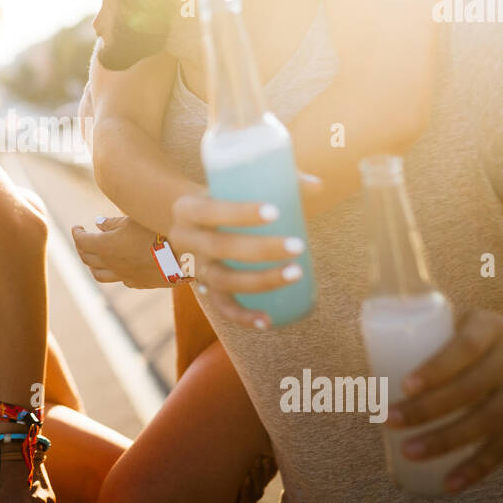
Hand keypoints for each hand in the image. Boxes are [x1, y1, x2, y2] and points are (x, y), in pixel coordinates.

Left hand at [72, 214, 171, 287]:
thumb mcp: (133, 219)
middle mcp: (111, 264)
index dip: (77, 233)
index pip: (82, 241)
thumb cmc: (158, 230)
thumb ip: (112, 223)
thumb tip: (98, 223)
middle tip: (84, 238)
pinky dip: (114, 272)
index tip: (77, 227)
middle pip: (87, 258)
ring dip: (93, 264)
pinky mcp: (138, 283)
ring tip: (95, 256)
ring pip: (99, 274)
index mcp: (106, 246)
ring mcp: (124, 276)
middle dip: (82, 247)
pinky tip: (120, 265)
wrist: (184, 254)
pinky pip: (119, 279)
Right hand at [168, 181, 319, 327]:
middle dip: (262, 249)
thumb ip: (274, 180)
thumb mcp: (234, 184)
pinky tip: (267, 321)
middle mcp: (185, 240)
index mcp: (187, 208)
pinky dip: (243, 316)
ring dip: (261, 280)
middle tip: (298, 245)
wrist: (190, 222)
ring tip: (296, 273)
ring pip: (224, 281)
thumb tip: (317, 186)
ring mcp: (194, 268)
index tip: (275, 211)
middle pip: (221, 248)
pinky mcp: (204, 288)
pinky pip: (222, 307)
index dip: (241, 213)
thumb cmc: (222, 197)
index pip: (211, 211)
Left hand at [385, 309, 502, 492]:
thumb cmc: (495, 336)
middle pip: (468, 390)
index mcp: (490, 330)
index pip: (463, 349)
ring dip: (444, 442)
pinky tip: (450, 483)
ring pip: (484, 423)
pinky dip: (476, 469)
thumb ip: (437, 333)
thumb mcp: (475, 321)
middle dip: (426, 409)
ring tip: (409, 452)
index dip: (436, 368)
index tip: (404, 385)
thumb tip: (377, 352)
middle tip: (389, 420)